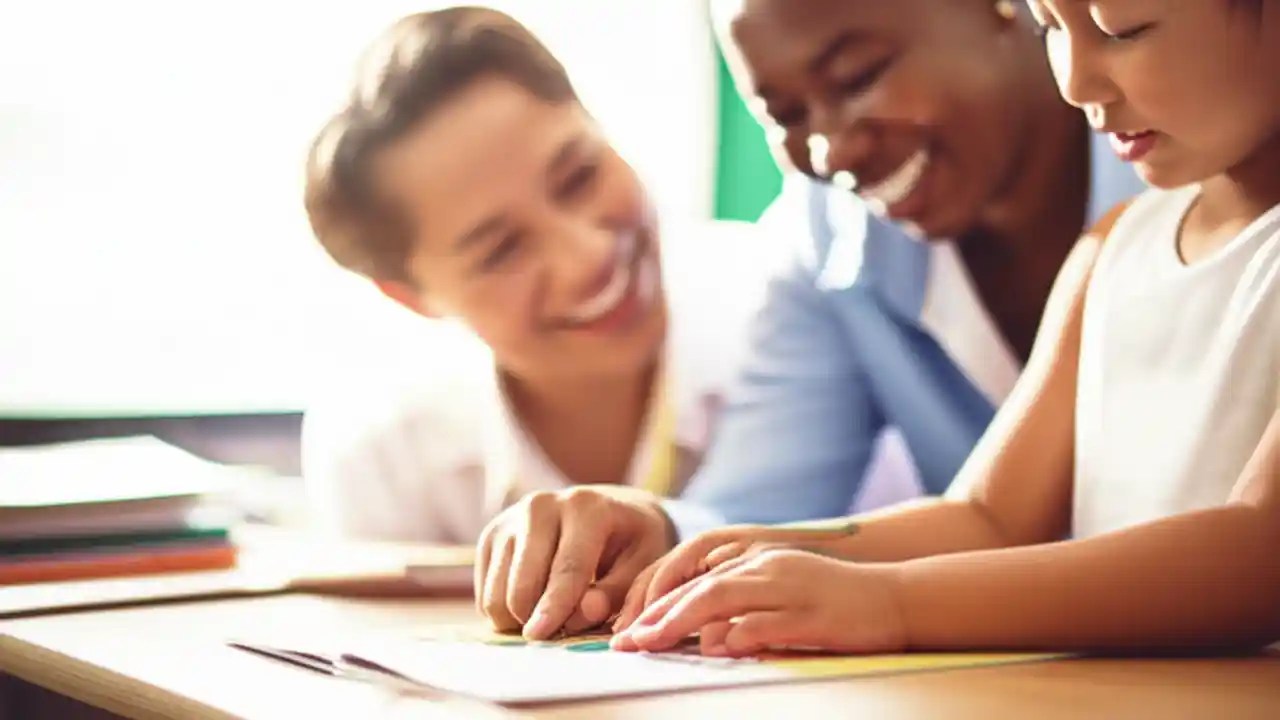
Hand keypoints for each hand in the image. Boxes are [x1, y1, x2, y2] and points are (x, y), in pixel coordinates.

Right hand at [475, 486, 674, 639]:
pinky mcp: (491, 536)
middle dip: (536, 620)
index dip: (554, 608)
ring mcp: (510, 519)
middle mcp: (540, 506)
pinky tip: (534, 602)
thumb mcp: (642, 563)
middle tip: (562, 631)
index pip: (566, 568)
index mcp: (584, 507)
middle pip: (523, 584)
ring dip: (520, 620)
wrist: (605, 509)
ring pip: (498, 594)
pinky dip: (507, 612)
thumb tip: (585, 612)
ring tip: (551, 615)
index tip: (540, 637)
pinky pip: (486, 594)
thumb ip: (617, 592)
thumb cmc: (629, 541)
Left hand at [613, 520, 857, 631]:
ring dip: (682, 621)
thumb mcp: (783, 596)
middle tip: (627, 642)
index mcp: (757, 559)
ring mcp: (788, 588)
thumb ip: (745, 611)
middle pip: (699, 587)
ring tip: (652, 642)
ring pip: (722, 598)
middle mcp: (766, 567)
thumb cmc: (835, 602)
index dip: (657, 603)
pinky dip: (737, 634)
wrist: (895, 597)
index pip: (694, 577)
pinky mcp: (810, 614)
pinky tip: (716, 649)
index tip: (628, 630)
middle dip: (658, 614)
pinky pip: (764, 622)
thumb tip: (710, 639)